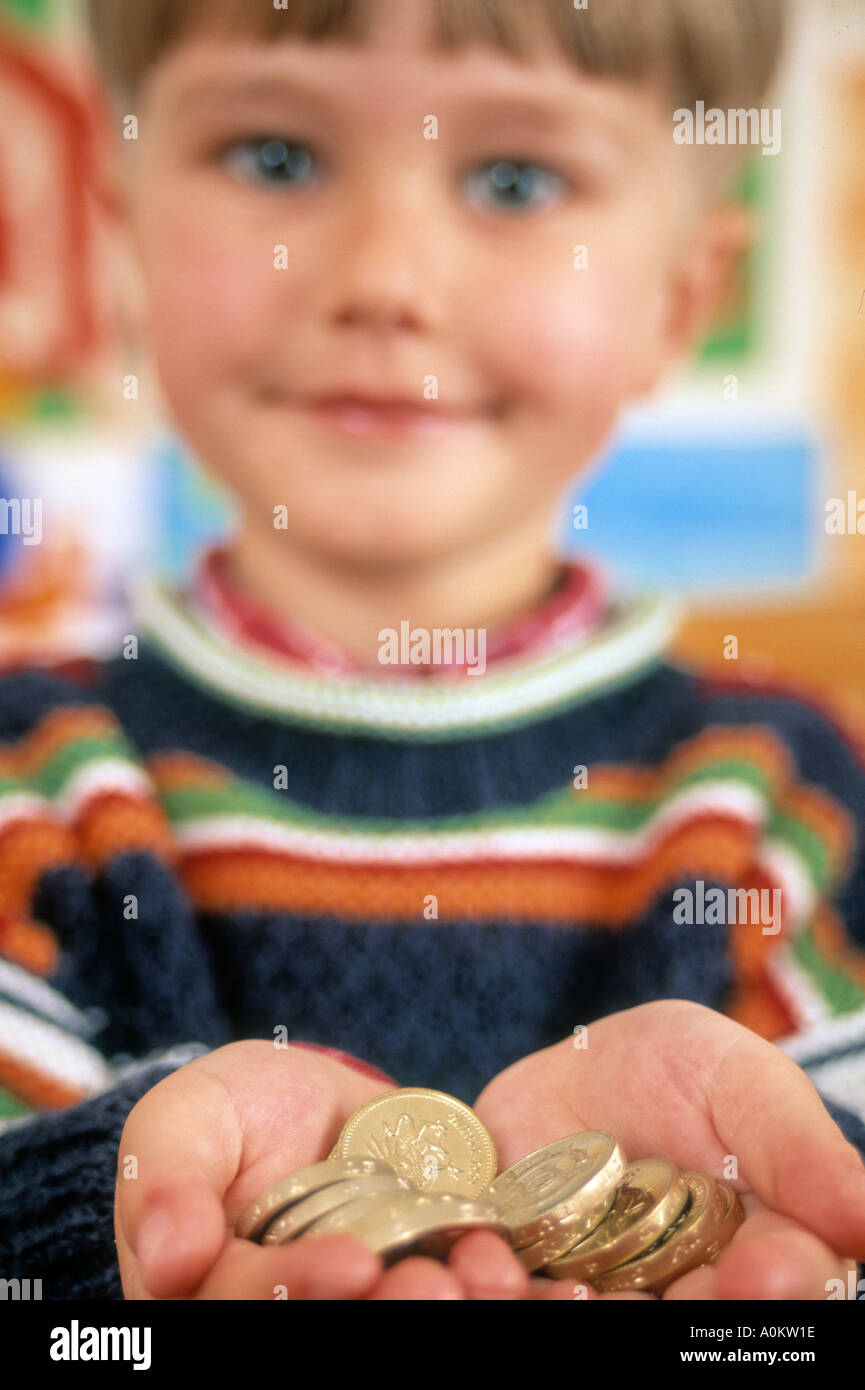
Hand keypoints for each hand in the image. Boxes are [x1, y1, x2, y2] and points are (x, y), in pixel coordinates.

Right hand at [114, 1040, 530, 1299]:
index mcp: (222, 1295)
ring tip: (494, 1280)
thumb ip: (163, 1184)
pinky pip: (473, 1302)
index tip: (354, 1264)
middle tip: (440, 1287)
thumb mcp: (181, 1123)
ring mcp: (373, 1306)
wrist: (310, 1108)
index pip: (250, 1307)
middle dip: (397, 1312)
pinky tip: (556, 1290)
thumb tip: (167, 1265)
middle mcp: (300, 1312)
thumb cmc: (232, 1117)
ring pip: (410, 1323)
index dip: (299, 1292)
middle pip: (341, 1328)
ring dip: (460, 1310)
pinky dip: (515, 1299)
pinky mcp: (437, 1287)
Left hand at [472, 1000, 864, 1299]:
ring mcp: (592, 1292)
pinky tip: (478, 1264)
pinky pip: (501, 1293)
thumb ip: (799, 1153)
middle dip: (657, 1317)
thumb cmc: (689, 1071)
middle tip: (632, 1300)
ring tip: (528, 1285)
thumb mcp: (750, 1087)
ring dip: (550, 1312)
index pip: (773, 1292)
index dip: (770, 1288)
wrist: (588, 1062)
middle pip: (681, 1326)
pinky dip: (484, 1284)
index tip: (762, 1270)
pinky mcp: (516, 1270)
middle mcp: (675, 1295)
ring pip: (582, 1321)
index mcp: (753, 1263)